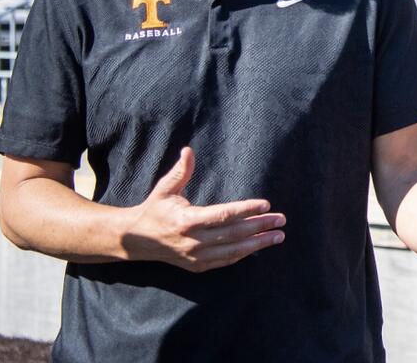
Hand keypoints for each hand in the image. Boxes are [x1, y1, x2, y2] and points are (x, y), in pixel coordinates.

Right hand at [121, 147, 285, 272]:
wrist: (135, 241)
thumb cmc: (154, 209)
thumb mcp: (165, 189)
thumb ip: (181, 171)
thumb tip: (188, 150)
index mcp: (188, 220)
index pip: (225, 215)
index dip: (247, 210)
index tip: (266, 204)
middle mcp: (194, 241)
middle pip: (235, 234)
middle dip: (261, 226)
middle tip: (281, 220)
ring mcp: (196, 256)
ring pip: (234, 251)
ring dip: (258, 243)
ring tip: (278, 235)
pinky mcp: (197, 266)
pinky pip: (225, 261)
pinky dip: (243, 254)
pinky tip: (258, 246)